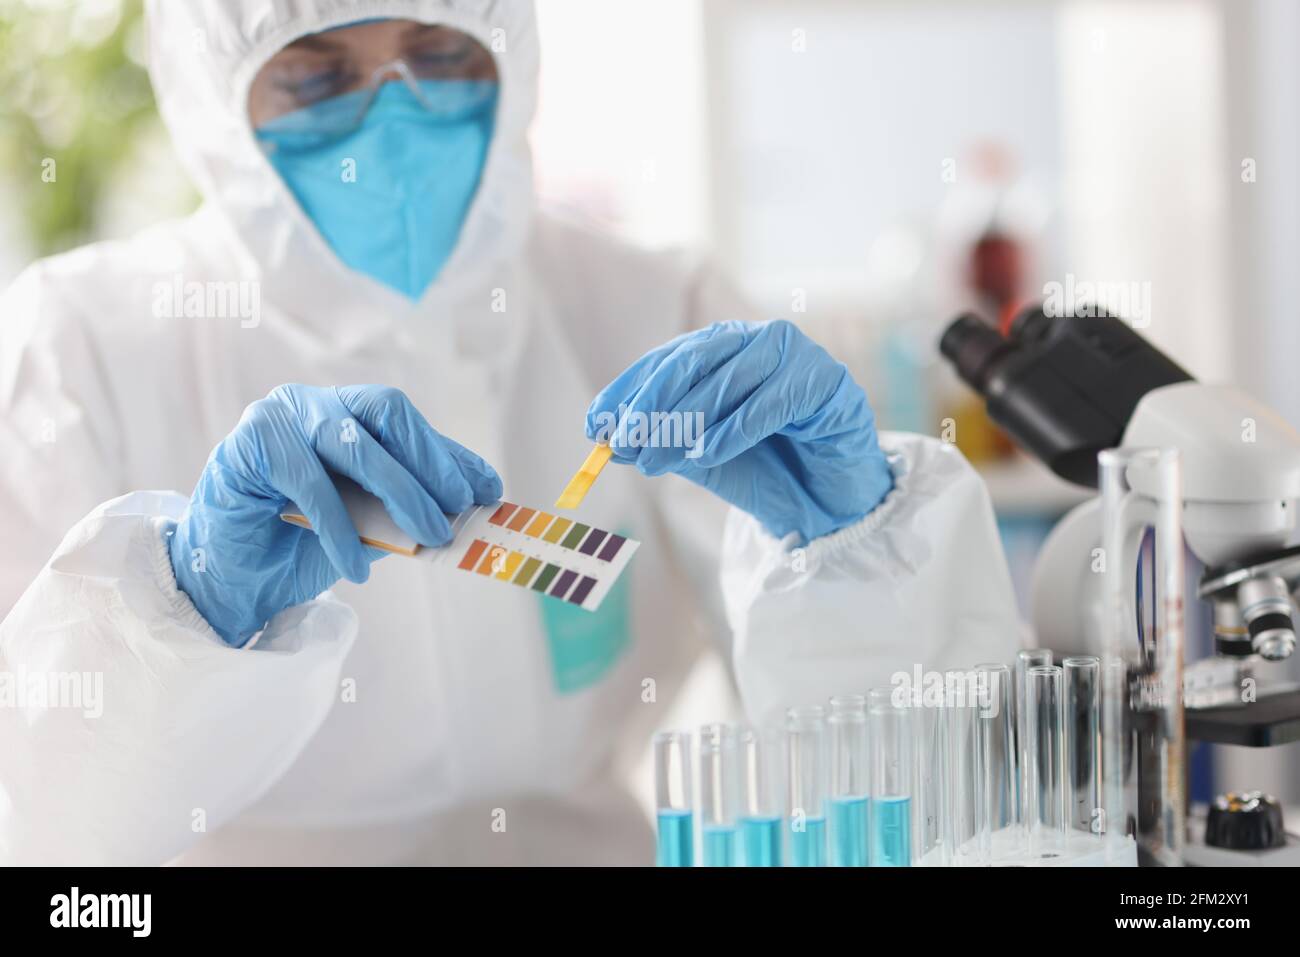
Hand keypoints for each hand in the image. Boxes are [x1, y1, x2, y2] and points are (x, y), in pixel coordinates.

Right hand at [167, 384, 500, 645]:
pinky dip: (341, 528)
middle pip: (386, 413)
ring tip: (429, 537)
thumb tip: (472, 503)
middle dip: (431, 463)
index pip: (407, 422)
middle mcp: (313, 404)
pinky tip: (359, 565)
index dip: (450, 454)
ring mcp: (278, 418)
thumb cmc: (299, 547)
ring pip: (353, 443)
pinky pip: (310, 482)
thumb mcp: (370, 524)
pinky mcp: (248, 446)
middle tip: (458, 510)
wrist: (229, 580)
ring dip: (401, 493)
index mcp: (344, 412)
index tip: (489, 490)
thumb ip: (409, 505)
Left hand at [587, 320, 892, 543]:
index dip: (629, 389)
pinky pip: (769, 403)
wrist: (832, 497)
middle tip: (622, 439)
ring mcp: (796, 355)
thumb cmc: (768, 467)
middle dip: (652, 403)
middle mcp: (759, 340)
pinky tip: (702, 454)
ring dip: (685, 421)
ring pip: (729, 380)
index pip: (668, 360)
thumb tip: (609, 439)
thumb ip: (663, 441)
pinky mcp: (827, 380)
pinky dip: (732, 430)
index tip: (595, 422)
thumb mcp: (703, 454)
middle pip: (694, 362)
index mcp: (727, 347)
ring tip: (654, 457)